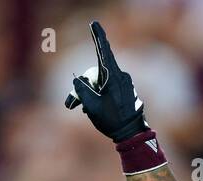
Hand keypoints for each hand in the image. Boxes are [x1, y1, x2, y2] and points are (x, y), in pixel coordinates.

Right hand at [64, 20, 146, 141]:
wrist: (132, 134)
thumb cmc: (112, 120)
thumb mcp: (92, 106)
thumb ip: (82, 90)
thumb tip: (77, 80)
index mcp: (113, 77)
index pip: (103, 52)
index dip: (97, 37)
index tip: (94, 23)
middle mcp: (120, 76)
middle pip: (95, 73)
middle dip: (83, 87)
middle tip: (71, 105)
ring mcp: (123, 84)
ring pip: (100, 83)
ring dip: (89, 95)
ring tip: (83, 110)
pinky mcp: (125, 91)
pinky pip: (107, 88)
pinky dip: (98, 96)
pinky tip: (92, 110)